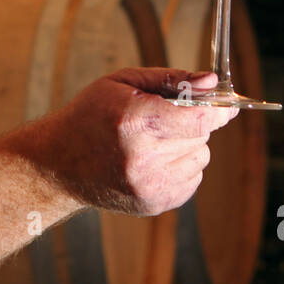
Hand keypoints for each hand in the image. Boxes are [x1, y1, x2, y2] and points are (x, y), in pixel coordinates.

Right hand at [36, 68, 237, 215]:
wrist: (59, 162)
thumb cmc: (91, 114)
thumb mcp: (124, 82)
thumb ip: (172, 80)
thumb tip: (211, 82)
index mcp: (135, 122)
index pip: (199, 118)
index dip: (217, 110)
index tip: (224, 105)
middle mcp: (143, 158)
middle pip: (201, 137)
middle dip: (193, 123)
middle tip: (167, 118)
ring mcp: (148, 185)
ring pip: (200, 158)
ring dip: (187, 146)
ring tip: (155, 140)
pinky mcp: (153, 203)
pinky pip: (192, 180)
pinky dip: (181, 167)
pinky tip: (154, 160)